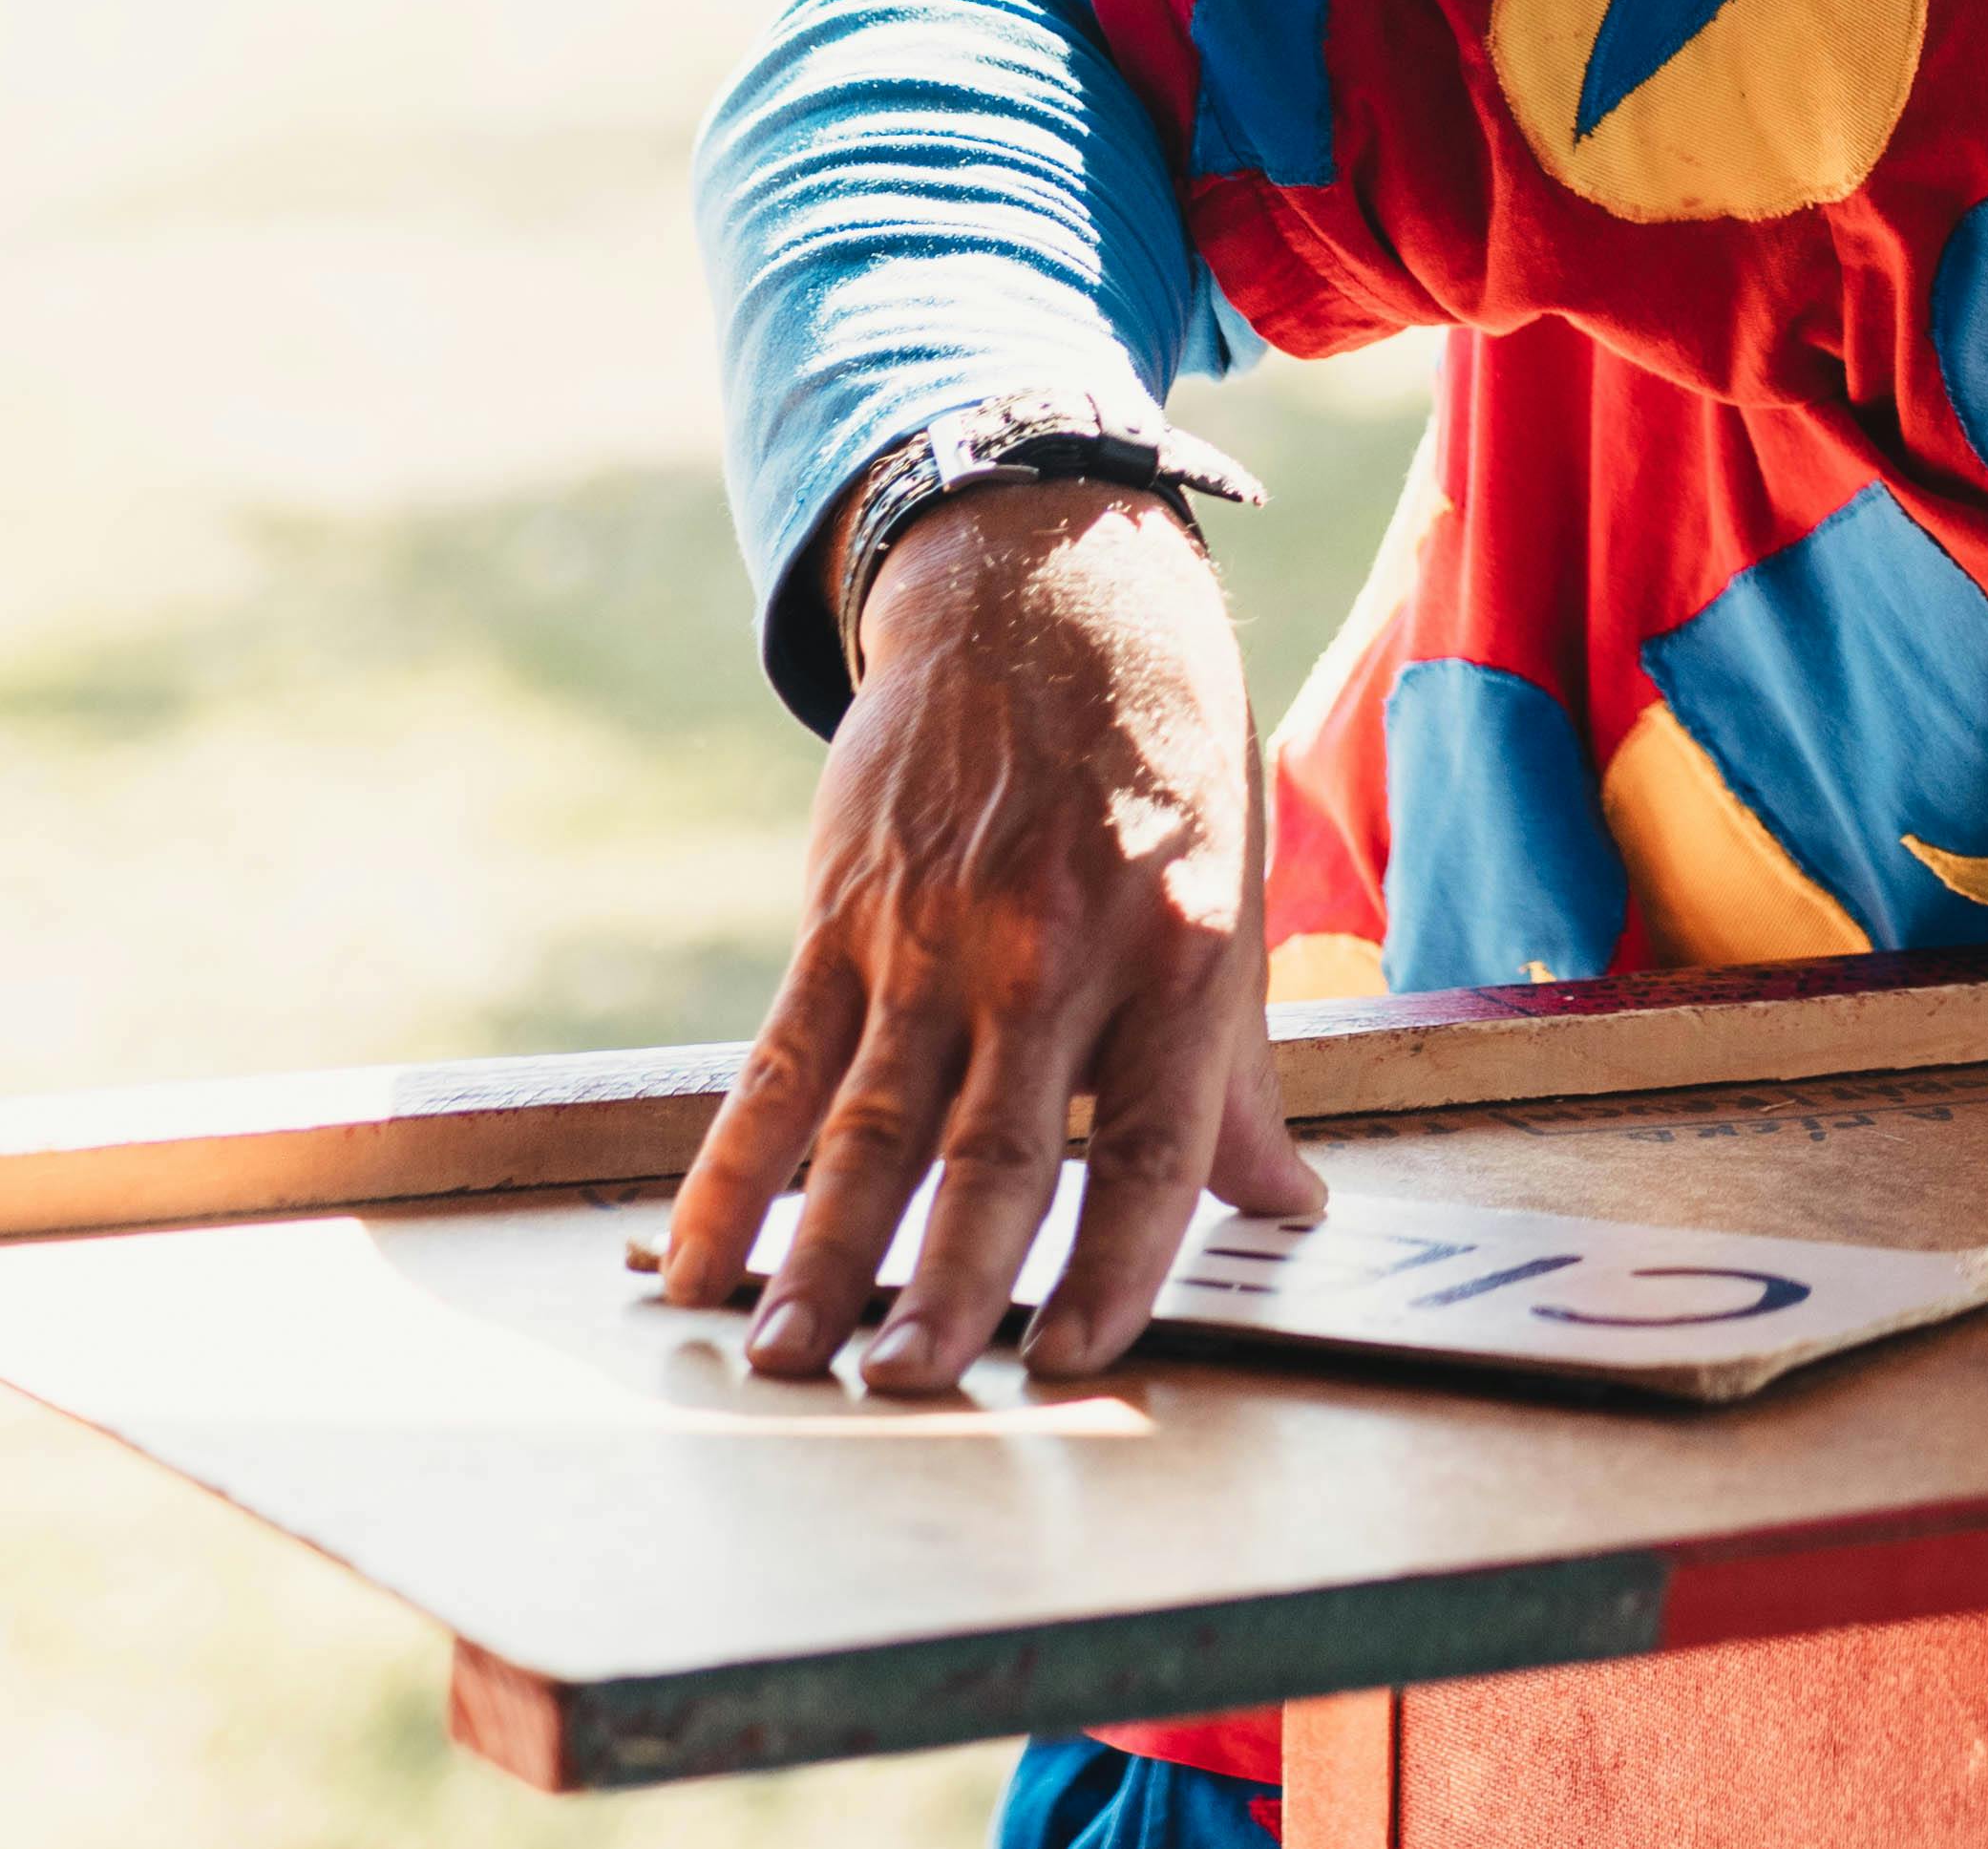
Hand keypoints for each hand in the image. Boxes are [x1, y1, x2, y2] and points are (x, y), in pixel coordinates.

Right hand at [655, 479, 1322, 1389]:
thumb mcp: (1234, 906)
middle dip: (951, 1278)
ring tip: (778, 1359)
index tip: (1080, 1360)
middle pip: (999, 1145)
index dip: (1123, 1257)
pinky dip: (732, 1172)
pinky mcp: (843, 916)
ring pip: (873, 1121)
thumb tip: (1290, 1215)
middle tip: (907, 1387)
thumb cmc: (1166, 777)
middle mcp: (1058, 953)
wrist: (1051, 599)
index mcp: (1179, 959)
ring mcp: (938, 935)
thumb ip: (1238, 1080)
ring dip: (820, 1250)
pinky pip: (778, 1065)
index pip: (1156, 1141)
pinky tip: (697, 1261)